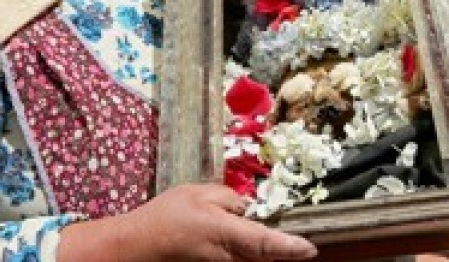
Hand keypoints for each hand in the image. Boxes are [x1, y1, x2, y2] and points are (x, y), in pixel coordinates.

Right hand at [60, 183, 315, 261]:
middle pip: (265, 255)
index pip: (267, 243)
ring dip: (264, 249)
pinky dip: (249, 249)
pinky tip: (243, 238)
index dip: (290, 246)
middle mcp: (229, 257)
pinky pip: (240, 257)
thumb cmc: (166, 217)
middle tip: (301, 244)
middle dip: (283, 249)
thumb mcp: (198, 193)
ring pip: (253, 257)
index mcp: (227, 234)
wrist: (138, 246)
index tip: (310, 249)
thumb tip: (247, 206)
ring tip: (280, 240)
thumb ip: (228, 197)